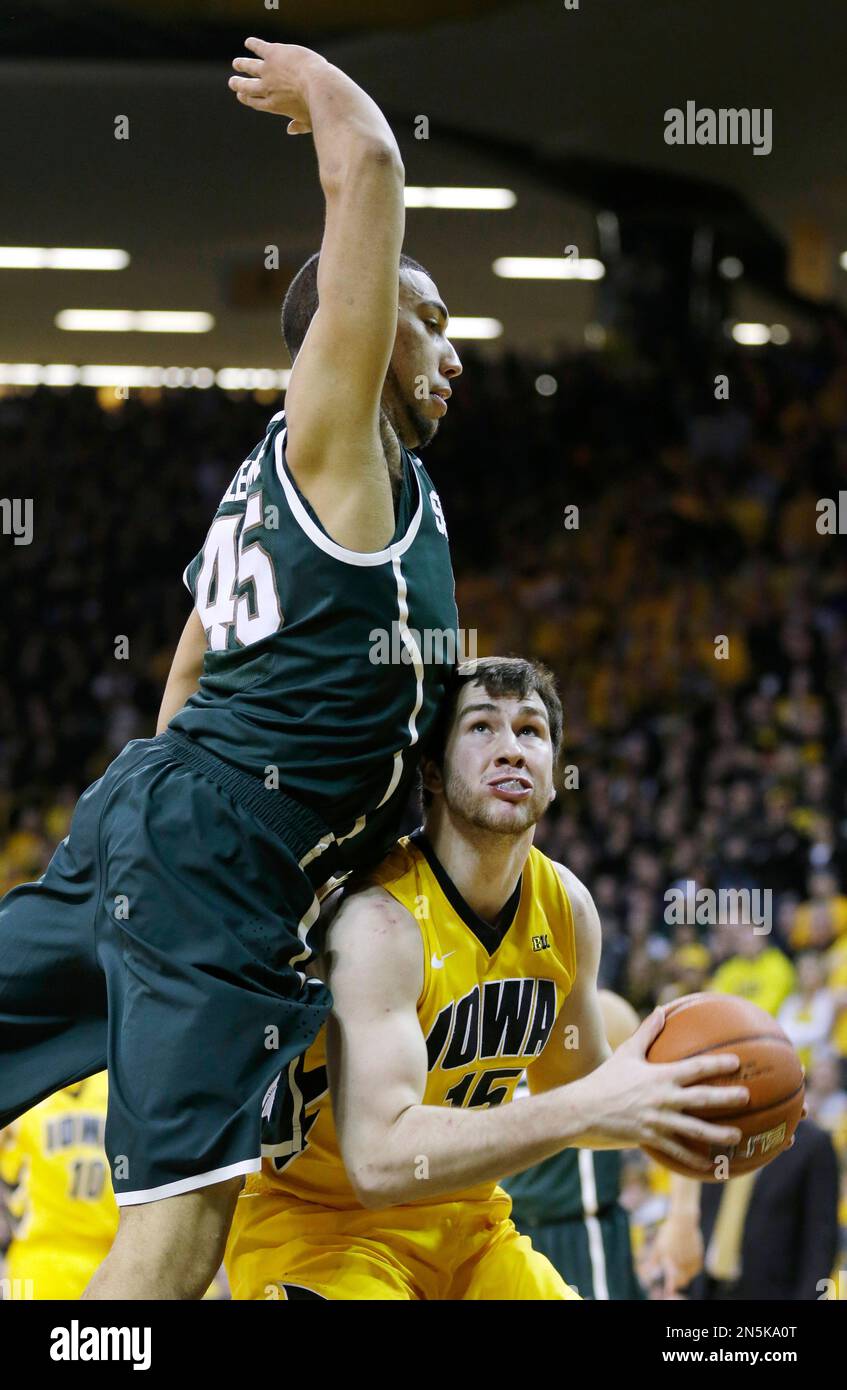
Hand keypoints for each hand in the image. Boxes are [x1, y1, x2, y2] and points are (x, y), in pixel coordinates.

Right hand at [228, 37, 325, 130]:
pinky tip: (249, 42)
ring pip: (249, 66)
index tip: (240, 95)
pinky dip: (253, 44)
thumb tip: (290, 130)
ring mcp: (268, 70)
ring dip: (241, 64)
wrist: (319, 85)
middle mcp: (267, 88)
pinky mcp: (273, 53)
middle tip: (232, 82)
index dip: (245, 98)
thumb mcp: (309, 121)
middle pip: (247, 87)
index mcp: (274, 105)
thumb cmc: (317, 107)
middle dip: (238, 84)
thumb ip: (298, 126)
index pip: (254, 102)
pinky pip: (259, 47)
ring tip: (236, 63)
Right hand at [572, 1007, 749, 1171]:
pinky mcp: (651, 1138)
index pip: (695, 1068)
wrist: (584, 1108)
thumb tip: (662, 1009)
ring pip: (694, 1129)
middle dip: (726, 1098)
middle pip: (701, 1099)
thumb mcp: (627, 1051)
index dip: (717, 1064)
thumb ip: (647, 1031)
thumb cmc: (606, 1078)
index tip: (737, 1062)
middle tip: (747, 1097)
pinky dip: (693, 1159)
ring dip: (718, 1134)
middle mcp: (663, 1098)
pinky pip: (676, 1151)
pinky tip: (709, 1166)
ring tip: (737, 1136)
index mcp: (660, 1076)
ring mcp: (658, 1121)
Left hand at [651, 1214, 703, 1296]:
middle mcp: (682, 1262)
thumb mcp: (658, 1246)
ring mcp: (692, 1260)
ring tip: (679, 1266)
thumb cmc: (668, 1233)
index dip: (671, 1288)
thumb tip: (645, 1271)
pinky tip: (687, 1262)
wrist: (683, 1222)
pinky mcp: (699, 1257)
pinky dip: (691, 1269)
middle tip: (673, 1282)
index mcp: (670, 1260)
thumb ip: (654, 1260)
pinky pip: (695, 1269)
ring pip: (689, 1276)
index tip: (669, 1292)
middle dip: (677, 1283)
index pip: (672, 1281)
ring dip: (685, 1275)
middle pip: (682, 1281)